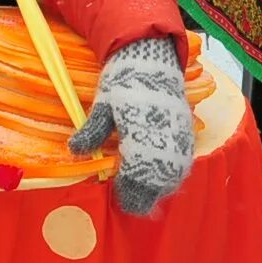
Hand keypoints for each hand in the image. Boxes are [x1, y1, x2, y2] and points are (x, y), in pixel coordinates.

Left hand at [68, 37, 194, 216]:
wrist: (151, 59)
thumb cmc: (123, 81)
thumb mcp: (103, 105)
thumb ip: (92, 130)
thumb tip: (75, 150)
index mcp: (140, 131)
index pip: (138, 174)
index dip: (130, 191)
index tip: (120, 198)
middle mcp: (163, 137)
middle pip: (159, 180)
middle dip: (145, 195)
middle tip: (130, 203)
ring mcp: (179, 135)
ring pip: (174, 175)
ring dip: (159, 187)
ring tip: (143, 193)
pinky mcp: (187, 132)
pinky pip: (183, 162)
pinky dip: (171, 174)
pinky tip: (159, 178)